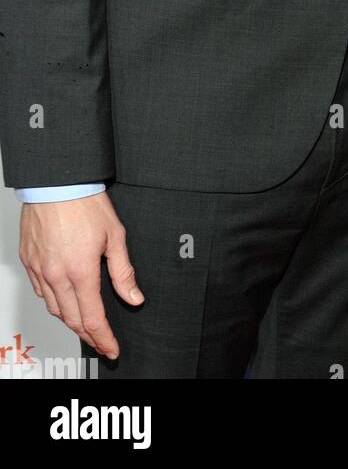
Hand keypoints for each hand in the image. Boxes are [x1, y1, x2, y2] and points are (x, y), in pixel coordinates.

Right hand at [19, 192, 143, 357]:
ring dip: (71, 320)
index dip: (103, 339)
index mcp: (80, 272)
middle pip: (72, 319)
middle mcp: (56, 275)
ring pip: (54, 309)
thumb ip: (124, 271)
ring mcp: (40, 270)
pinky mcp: (29, 262)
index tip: (111, 348)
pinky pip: (41, 292)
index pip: (93, 319)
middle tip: (101, 342)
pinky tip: (64, 300)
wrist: (56, 183)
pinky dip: (54, 302)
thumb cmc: (84, 203)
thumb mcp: (116, 236)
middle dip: (89, 336)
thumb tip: (134, 296)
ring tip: (86, 324)